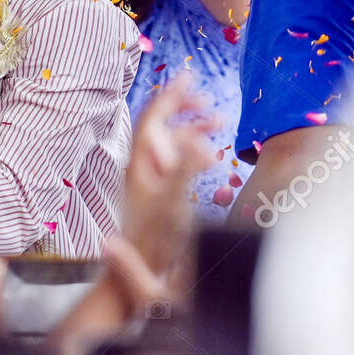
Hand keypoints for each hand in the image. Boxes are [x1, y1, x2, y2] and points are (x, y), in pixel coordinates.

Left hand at [121, 75, 217, 277]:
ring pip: (170, 144)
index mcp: (140, 163)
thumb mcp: (173, 204)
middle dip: (183, 107)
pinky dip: (193, 151)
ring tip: (218, 120)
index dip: (169, 95)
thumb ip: (185, 170)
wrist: (135, 278)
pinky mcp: (159, 195)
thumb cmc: (152, 243)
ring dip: (192, 128)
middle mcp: (142, 168)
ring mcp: (150, 182)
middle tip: (207, 97)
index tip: (187, 75)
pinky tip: (211, 153)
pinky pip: (176, 162)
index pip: (152, 118)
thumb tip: (202, 142)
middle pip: (159, 125)